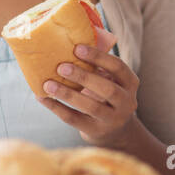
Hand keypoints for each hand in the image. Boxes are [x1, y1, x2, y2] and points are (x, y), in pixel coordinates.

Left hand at [36, 27, 140, 146]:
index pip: (118, 67)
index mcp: (131, 83)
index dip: (98, 57)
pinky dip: (57, 108)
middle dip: (83, 77)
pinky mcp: (97, 131)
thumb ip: (100, 66)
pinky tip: (43, 99)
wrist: (116, 130)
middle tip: (61, 66)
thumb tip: (71, 42)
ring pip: (91, 107)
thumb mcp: (112, 81)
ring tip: (48, 84)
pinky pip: (75, 119)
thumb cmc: (108, 96)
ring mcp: (113, 119)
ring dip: (68, 94)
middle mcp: (127, 102)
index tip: (77, 48)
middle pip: (107, 89)